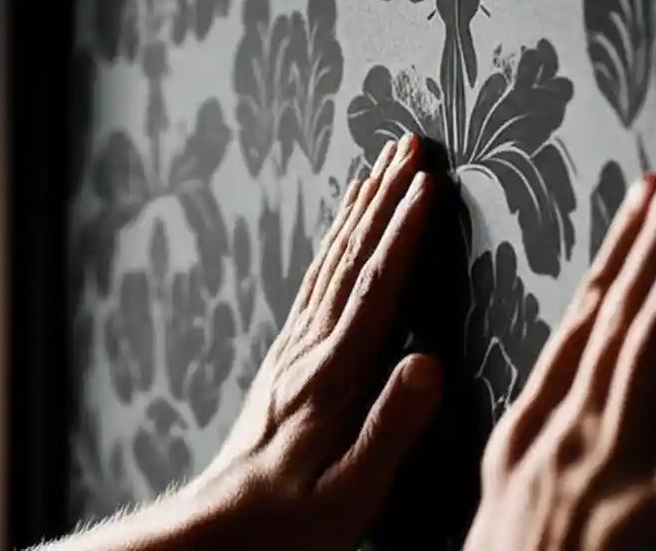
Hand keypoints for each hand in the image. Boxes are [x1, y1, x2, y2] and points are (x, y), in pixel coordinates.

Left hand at [181, 134, 441, 548]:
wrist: (224, 531)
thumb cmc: (293, 521)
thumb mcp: (352, 491)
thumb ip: (391, 427)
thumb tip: (430, 364)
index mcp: (332, 376)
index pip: (377, 289)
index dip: (405, 232)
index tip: (430, 183)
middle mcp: (309, 350)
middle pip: (353, 258)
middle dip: (385, 197)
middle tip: (410, 143)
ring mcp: (294, 350)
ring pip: (331, 262)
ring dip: (360, 209)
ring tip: (381, 165)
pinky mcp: (288, 360)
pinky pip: (315, 283)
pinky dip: (335, 244)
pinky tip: (344, 229)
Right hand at [464, 155, 655, 549]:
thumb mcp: (505, 514)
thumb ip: (539, 456)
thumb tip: (578, 409)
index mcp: (522, 436)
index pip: (576, 324)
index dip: (615, 256)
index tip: (641, 201)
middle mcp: (560, 435)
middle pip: (615, 316)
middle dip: (655, 237)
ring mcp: (605, 470)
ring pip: (651, 348)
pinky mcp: (654, 514)